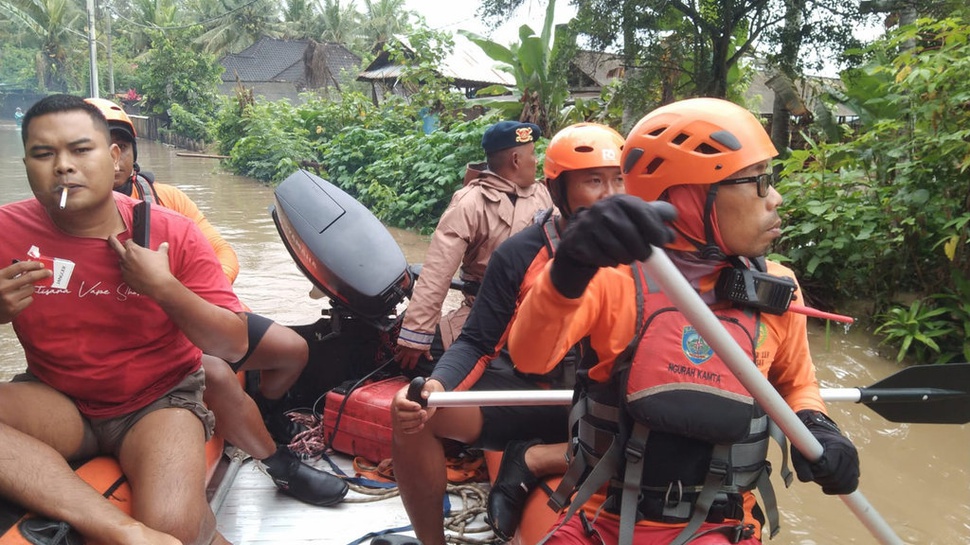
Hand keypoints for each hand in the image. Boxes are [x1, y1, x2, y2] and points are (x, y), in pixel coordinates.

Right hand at [0, 260, 51, 322]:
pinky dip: (27, 299)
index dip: (32, 265)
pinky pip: (29, 300)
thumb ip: (11, 275)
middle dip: (42, 273)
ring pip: (30, 289)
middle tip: (48, 272)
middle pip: (29, 277)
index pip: (19, 267)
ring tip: (21, 292)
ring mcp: (9, 299)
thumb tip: (32, 268)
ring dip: (30, 289)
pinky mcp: (14, 309)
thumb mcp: (0, 280)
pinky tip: (19, 300)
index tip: (41, 265)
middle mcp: (3, 287)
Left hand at [108, 236, 173, 297]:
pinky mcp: (125, 278)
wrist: (158, 285)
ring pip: (121, 261)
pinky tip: (137, 274)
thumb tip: (165, 244)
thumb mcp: (162, 256)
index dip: (131, 241)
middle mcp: (126, 258)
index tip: (133, 242)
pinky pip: (125, 273)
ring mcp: (124, 268)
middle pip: (115, 246)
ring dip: (125, 260)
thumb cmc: (160, 269)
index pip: (128, 241)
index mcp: (134, 250)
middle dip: (112, 240)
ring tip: (135, 263)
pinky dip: (129, 272)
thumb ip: (162, 248)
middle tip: (111, 237)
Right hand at [390, 378, 442, 433]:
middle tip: (424, 413)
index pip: (400, 402)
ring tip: (425, 416)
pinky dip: (415, 429)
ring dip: (415, 422)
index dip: (409, 406)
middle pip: (400, 415)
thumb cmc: (423, 391)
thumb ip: (427, 388)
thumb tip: (424, 395)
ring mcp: (398, 418)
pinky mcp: (402, 426)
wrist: (424, 399)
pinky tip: (422, 424)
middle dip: (413, 415)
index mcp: (399, 396)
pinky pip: (406, 430)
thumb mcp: (426, 385)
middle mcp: (396, 408)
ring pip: (403, 424)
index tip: (419, 406)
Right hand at [395, 345, 432, 369]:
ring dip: (398, 358)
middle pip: (405, 361)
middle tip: (402, 367)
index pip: (413, 363)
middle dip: (403, 364)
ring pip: (400, 356)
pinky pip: (397, 348)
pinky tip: (396, 350)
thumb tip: (430, 359)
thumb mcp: (426, 348)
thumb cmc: (421, 342)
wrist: (414, 335)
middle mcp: (408, 354)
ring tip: (396, 360)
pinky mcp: (401, 345)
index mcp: (415, 356)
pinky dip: (396, 350)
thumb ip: (427, 354)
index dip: (411, 366)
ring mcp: (404, 350)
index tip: (410, 368)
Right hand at [551, 195, 676, 296]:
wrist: (580, 235)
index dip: (655, 229)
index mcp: (620, 200)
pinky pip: (602, 258)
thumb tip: (671, 235)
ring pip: (617, 250)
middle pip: (631, 235)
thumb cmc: (614, 227)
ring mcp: (589, 224)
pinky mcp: (579, 241)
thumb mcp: (633, 217)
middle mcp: (603, 208)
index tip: (661, 242)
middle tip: (643, 255)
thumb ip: (655, 221)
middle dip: (642, 250)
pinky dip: (610, 262)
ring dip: (626, 258)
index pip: (642, 212)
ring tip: (626, 256)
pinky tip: (609, 257)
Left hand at [791, 410, 859, 494]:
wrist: (822, 435)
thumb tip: (806, 479)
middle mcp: (850, 453)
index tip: (811, 468)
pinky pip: (851, 486)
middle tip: (814, 473)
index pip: (829, 468)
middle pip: (836, 478)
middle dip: (822, 480)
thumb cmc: (809, 443)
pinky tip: (828, 486)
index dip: (817, 472)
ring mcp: (855, 462)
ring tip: (820, 477)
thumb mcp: (799, 451)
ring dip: (830, 485)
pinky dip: (839, 489)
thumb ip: (801, 466)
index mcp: (838, 445)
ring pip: (845, 485)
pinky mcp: (856, 470)